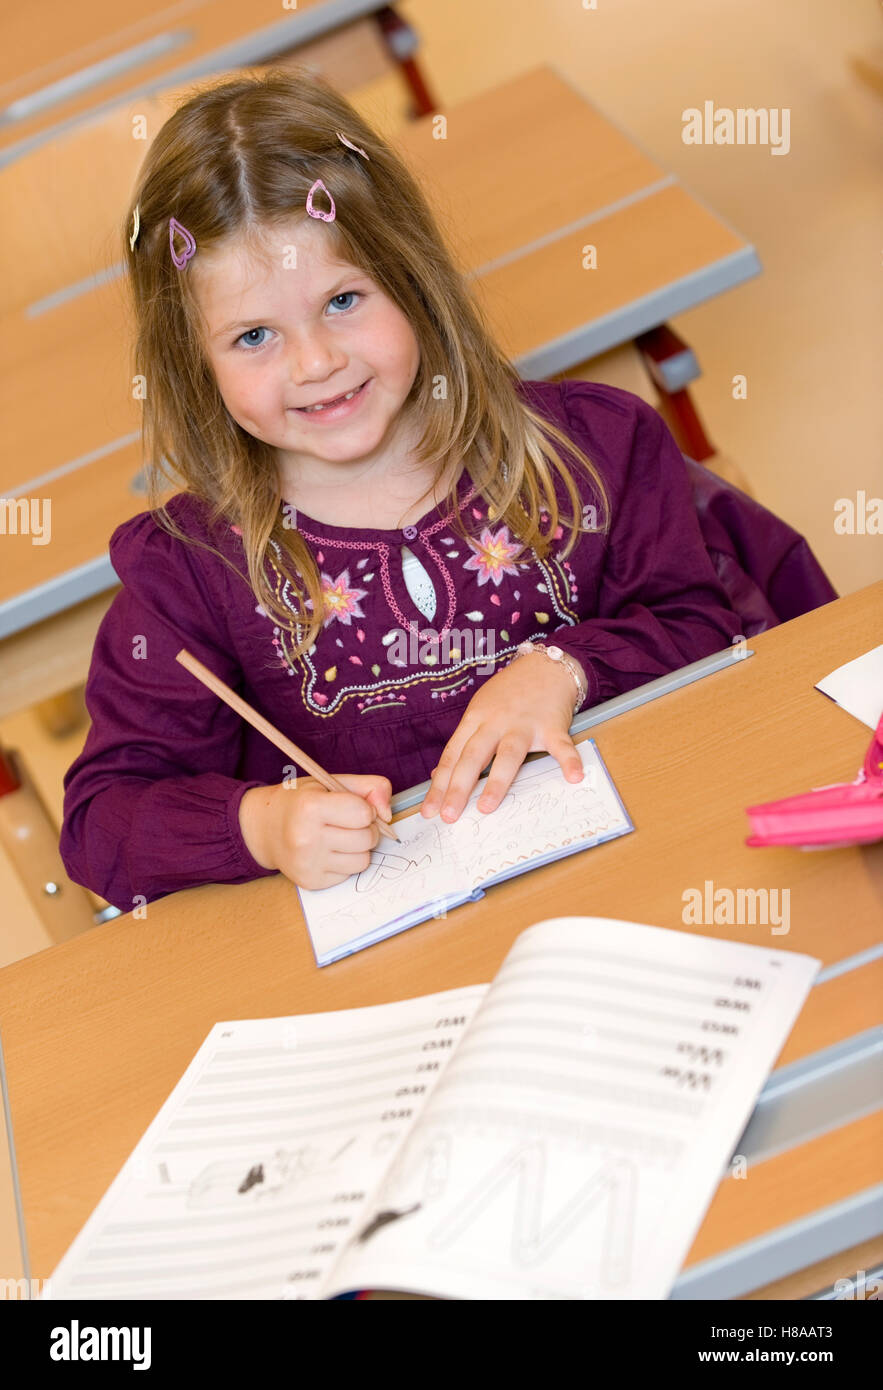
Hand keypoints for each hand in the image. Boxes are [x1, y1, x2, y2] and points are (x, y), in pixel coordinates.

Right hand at [239, 773, 392, 890]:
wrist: (264, 828)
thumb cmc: (301, 802)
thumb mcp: (330, 782)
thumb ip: (369, 787)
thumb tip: (389, 815)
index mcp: (310, 808)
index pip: (364, 814)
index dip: (363, 808)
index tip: (349, 806)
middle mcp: (305, 838)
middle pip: (367, 839)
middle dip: (365, 829)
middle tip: (345, 822)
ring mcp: (307, 864)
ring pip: (363, 860)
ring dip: (358, 848)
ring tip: (337, 836)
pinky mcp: (311, 882)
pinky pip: (349, 874)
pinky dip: (345, 862)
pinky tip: (327, 851)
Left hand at [420, 652, 584, 822]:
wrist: (544, 665)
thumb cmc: (509, 694)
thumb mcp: (479, 712)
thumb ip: (463, 743)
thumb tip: (439, 776)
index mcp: (475, 720)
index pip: (452, 756)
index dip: (440, 785)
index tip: (429, 810)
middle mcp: (496, 722)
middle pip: (473, 756)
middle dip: (459, 788)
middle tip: (449, 816)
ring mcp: (524, 724)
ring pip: (508, 754)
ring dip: (497, 781)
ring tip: (487, 807)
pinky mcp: (552, 726)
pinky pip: (561, 745)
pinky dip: (569, 760)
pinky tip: (573, 777)